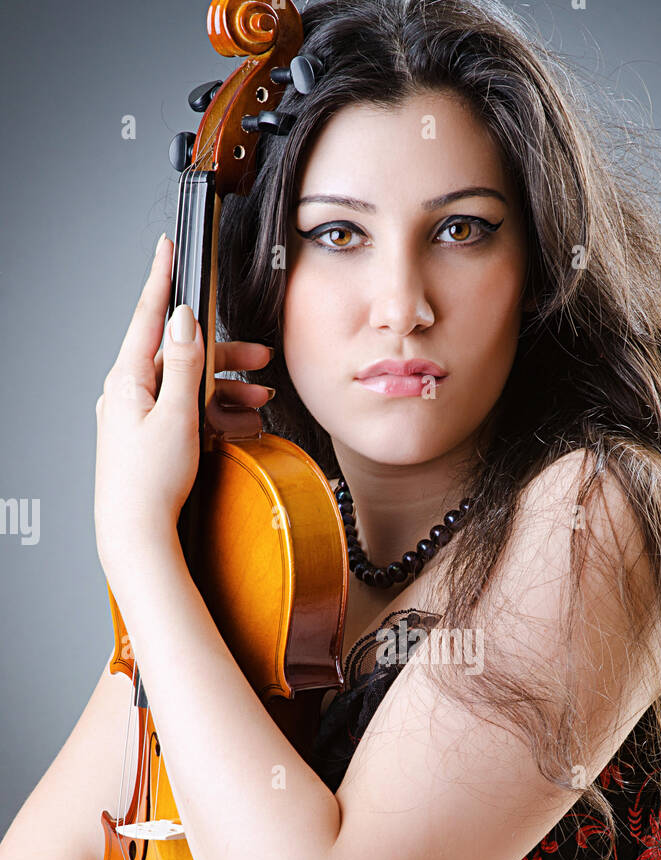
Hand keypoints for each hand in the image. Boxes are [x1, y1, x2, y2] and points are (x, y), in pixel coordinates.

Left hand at [94, 234, 273, 580]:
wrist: (137, 535)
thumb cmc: (149, 484)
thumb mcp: (176, 415)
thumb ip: (182, 363)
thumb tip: (184, 318)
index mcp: (126, 380)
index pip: (148, 316)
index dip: (161, 279)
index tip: (167, 248)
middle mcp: (127, 394)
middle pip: (178, 356)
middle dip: (222, 356)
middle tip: (259, 357)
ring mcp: (136, 418)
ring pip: (187, 387)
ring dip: (225, 391)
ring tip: (258, 400)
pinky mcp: (148, 440)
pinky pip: (184, 413)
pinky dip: (212, 415)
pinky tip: (237, 426)